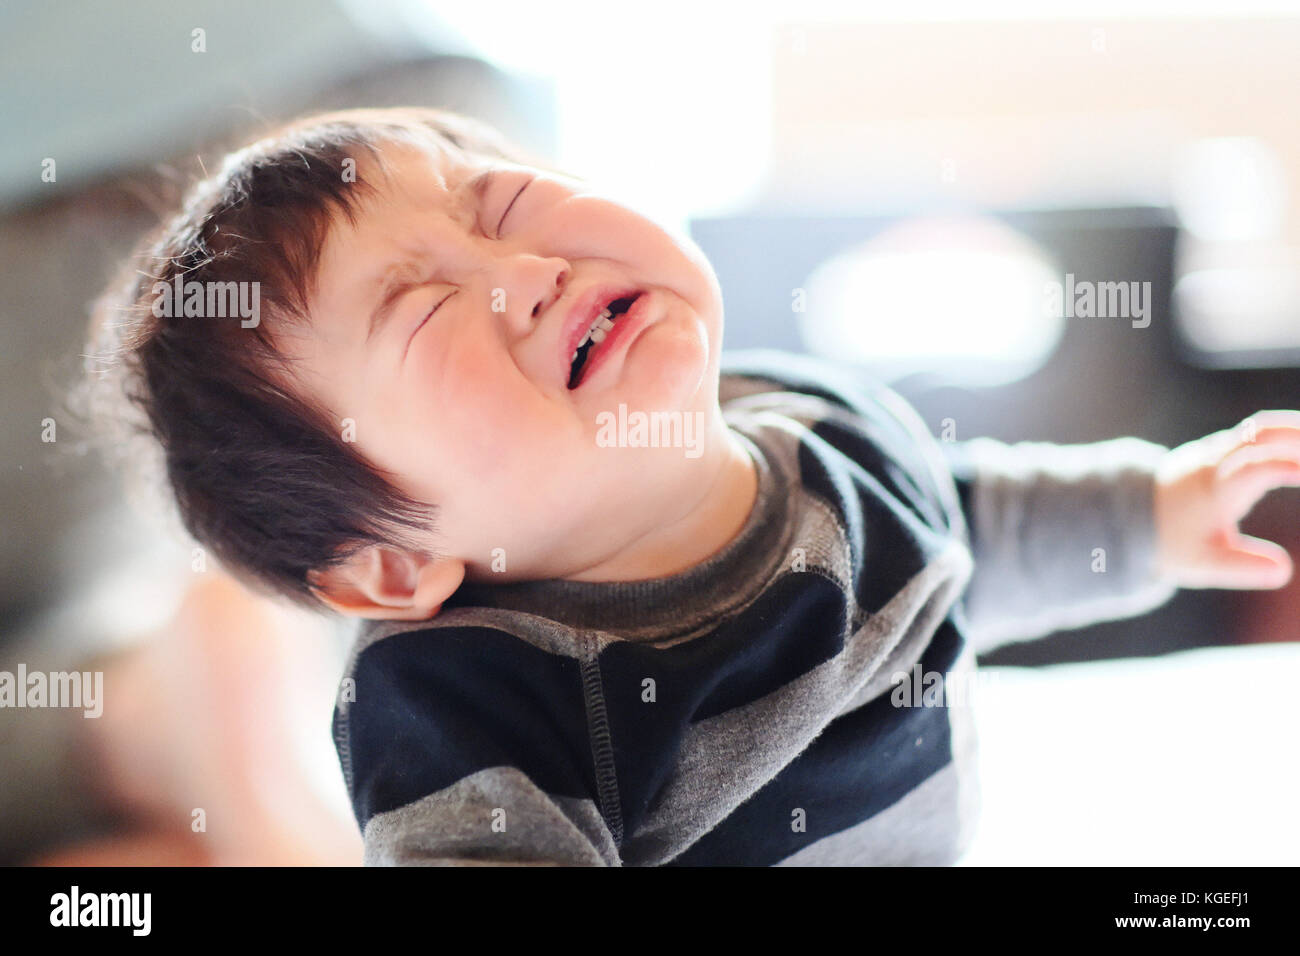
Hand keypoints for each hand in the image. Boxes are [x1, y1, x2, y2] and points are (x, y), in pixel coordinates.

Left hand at [1154, 410, 1299, 588]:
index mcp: (1214, 489)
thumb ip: (1241, 568)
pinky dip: (1287, 433)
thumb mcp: (1203, 564)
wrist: (1136, 512)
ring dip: (1297, 429)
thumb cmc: (1174, 540)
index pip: (1253, 468)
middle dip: (1299, 435)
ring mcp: (1216, 450)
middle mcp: (1215, 462)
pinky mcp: (1220, 447)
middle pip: (1260, 434)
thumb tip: (1283, 570)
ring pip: (1260, 428)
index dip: (1285, 466)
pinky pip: (1256, 431)